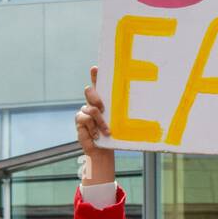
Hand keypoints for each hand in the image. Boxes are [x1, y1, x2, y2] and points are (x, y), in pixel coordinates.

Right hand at [75, 65, 114, 185]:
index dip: (96, 75)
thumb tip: (138, 105)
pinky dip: (93, 128)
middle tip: (103, 107)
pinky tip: (96, 135)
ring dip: (100, 121)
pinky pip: (85, 119)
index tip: (96, 68)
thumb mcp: (118, 122)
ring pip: (90, 109)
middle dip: (96, 96)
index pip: (98, 84)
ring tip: (106, 131)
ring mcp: (84, 112)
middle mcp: (91, 103)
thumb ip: (120, 113)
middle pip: (89, 91)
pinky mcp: (79, 121)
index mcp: (102, 101)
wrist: (103, 150)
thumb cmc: (113, 134)